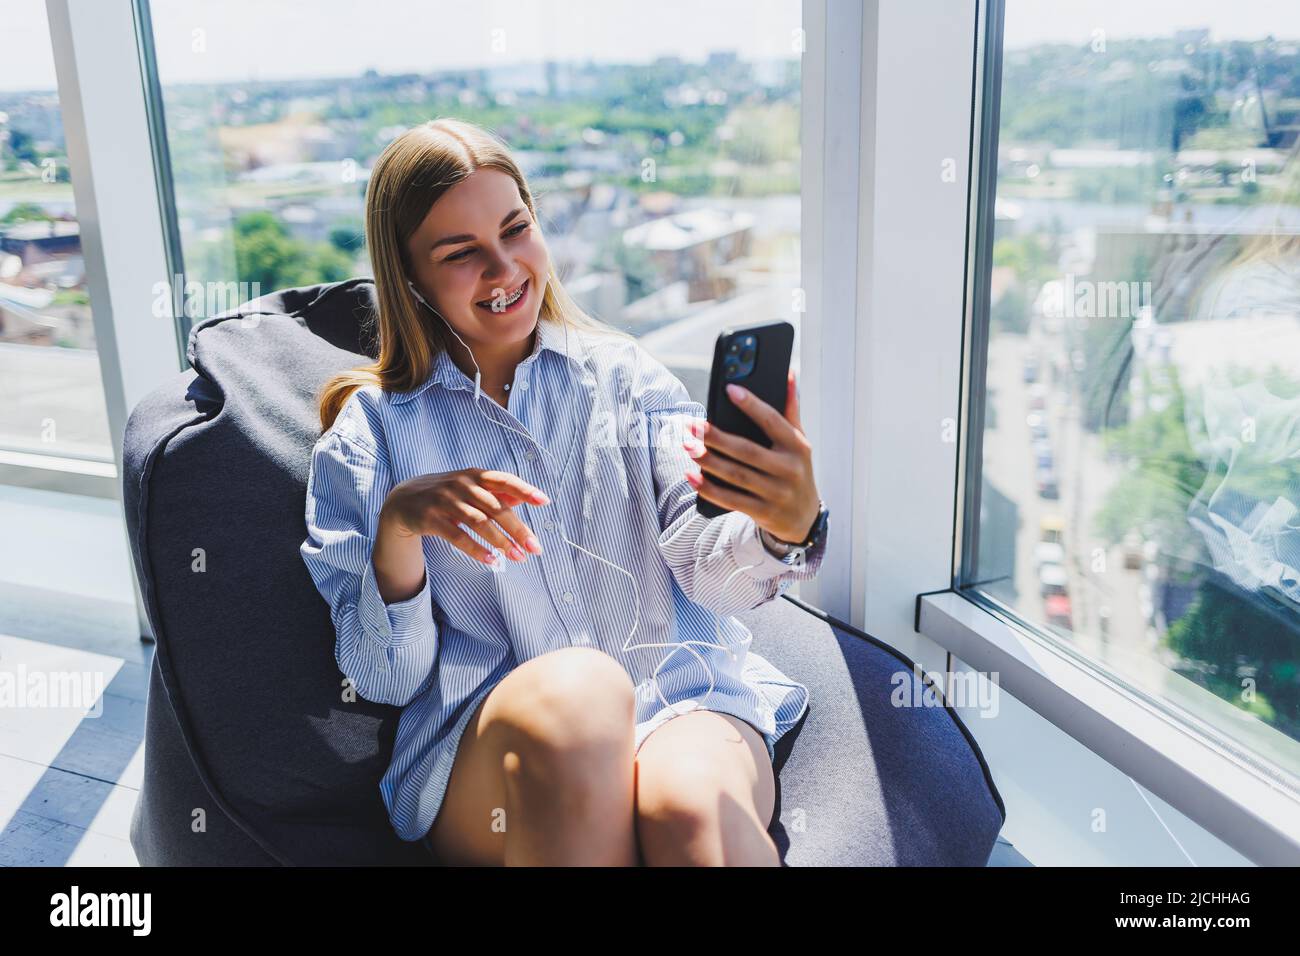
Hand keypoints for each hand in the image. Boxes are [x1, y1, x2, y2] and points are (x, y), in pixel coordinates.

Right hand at [381, 469, 548, 564]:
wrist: (403, 501)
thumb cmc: (447, 494)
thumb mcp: (470, 487)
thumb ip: (497, 492)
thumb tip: (526, 496)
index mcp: (475, 475)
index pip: (504, 480)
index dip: (525, 490)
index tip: (545, 502)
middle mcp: (461, 484)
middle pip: (496, 508)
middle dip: (518, 530)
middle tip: (535, 548)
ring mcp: (445, 500)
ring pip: (479, 523)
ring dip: (501, 542)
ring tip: (518, 558)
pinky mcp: (431, 518)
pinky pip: (457, 536)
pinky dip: (476, 549)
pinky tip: (491, 560)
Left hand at [682, 369, 820, 543]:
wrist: (804, 518)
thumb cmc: (795, 469)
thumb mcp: (799, 441)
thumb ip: (790, 409)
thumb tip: (788, 373)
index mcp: (797, 446)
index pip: (772, 420)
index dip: (751, 404)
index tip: (730, 389)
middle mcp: (789, 469)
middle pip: (747, 451)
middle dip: (716, 438)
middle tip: (692, 425)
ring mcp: (776, 493)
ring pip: (736, 475)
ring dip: (708, 461)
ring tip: (687, 446)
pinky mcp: (763, 512)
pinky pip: (731, 500)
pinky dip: (709, 488)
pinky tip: (691, 476)